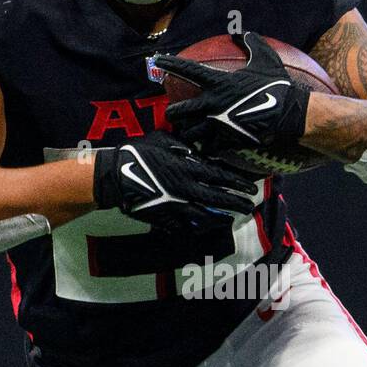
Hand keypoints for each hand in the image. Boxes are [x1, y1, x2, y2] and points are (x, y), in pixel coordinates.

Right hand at [93, 130, 256, 234]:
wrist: (116, 176)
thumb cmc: (137, 153)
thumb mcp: (162, 140)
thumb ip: (182, 146)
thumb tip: (195, 150)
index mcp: (187, 168)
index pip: (220, 177)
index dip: (237, 183)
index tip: (250, 188)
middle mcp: (186, 188)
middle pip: (217, 198)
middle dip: (236, 203)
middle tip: (249, 206)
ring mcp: (176, 205)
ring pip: (205, 215)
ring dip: (220, 218)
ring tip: (231, 219)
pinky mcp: (164, 218)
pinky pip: (185, 225)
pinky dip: (197, 227)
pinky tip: (204, 226)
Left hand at [153, 33, 311, 159]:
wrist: (289, 113)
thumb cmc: (277, 85)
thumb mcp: (265, 58)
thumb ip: (251, 43)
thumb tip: (241, 31)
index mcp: (219, 83)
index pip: (187, 71)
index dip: (171, 64)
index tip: (158, 60)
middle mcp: (213, 104)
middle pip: (179, 110)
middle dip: (172, 112)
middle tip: (172, 112)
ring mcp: (218, 125)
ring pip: (190, 132)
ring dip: (186, 131)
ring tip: (185, 131)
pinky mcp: (228, 140)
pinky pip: (208, 147)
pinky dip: (204, 147)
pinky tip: (203, 148)